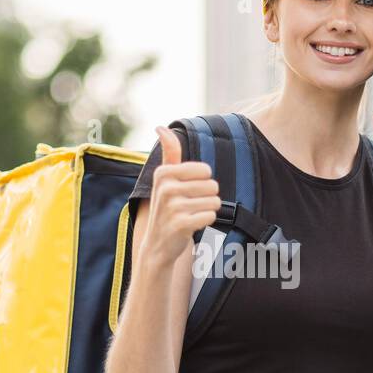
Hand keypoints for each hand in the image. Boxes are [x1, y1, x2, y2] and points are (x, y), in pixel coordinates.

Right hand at [144, 125, 220, 266]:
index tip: (186, 191)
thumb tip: (162, 128)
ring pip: (214, 202)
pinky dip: (205, 222)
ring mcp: (173, 207)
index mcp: (163, 173)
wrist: (157, 245)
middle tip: (189, 207)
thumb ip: (169, 153)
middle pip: (212, 186)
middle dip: (206, 198)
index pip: (205, 170)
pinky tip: (191, 226)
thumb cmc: (166, 208)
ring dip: (207, 210)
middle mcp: (166, 188)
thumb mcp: (164, 179)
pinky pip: (211, 216)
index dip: (202, 182)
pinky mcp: (181, 225)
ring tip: (190, 215)